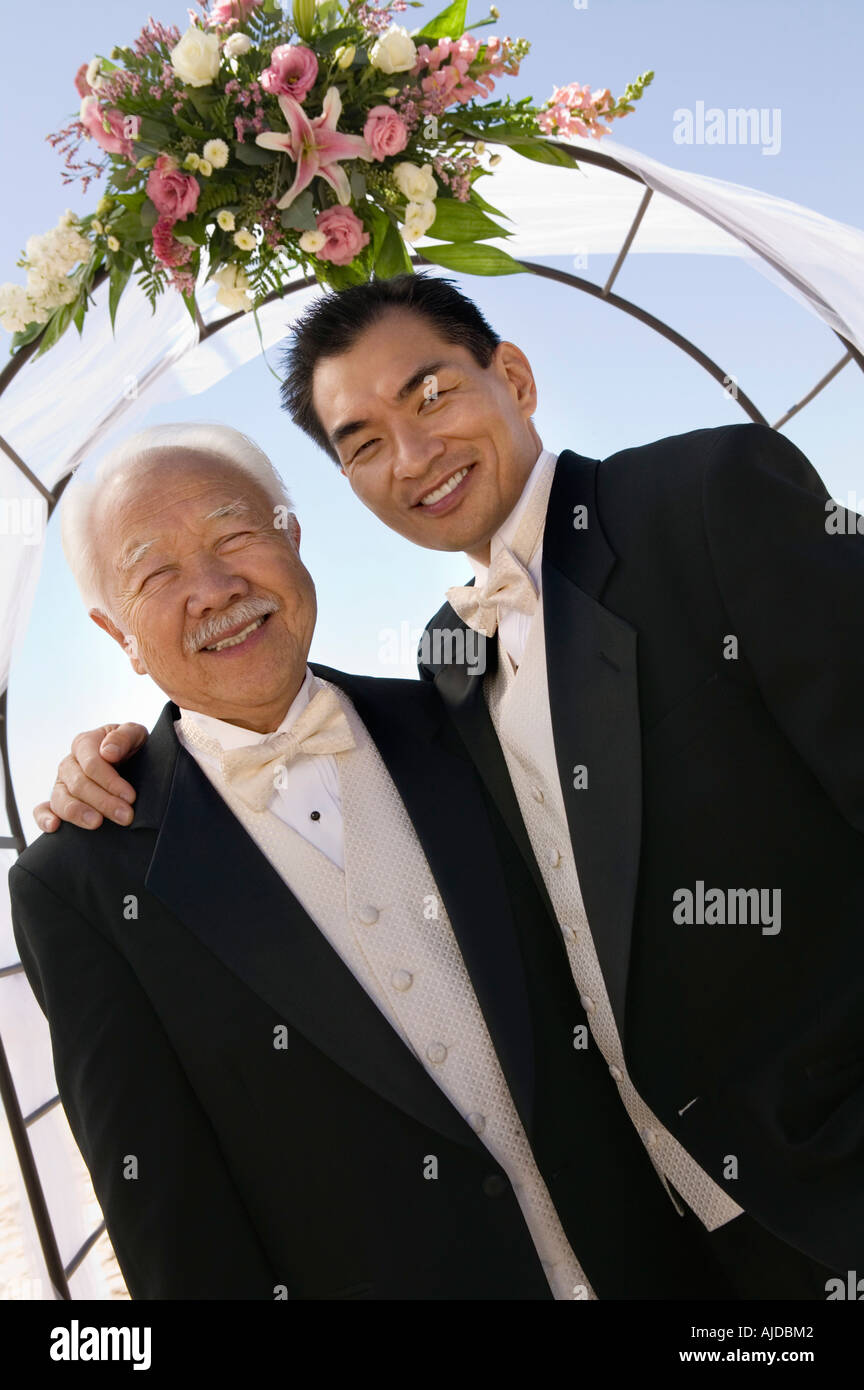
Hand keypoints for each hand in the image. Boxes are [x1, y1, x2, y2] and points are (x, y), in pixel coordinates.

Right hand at [33, 723, 148, 832]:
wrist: (129, 761)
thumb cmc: (130, 747)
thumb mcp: (134, 734)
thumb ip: (123, 737)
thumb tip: (108, 752)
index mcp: (84, 744)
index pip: (91, 764)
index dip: (110, 782)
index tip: (130, 797)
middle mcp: (69, 764)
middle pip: (79, 785)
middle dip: (103, 802)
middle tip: (125, 816)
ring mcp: (60, 784)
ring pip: (61, 799)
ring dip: (78, 813)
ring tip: (96, 823)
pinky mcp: (57, 801)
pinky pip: (42, 810)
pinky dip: (44, 818)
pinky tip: (54, 826)